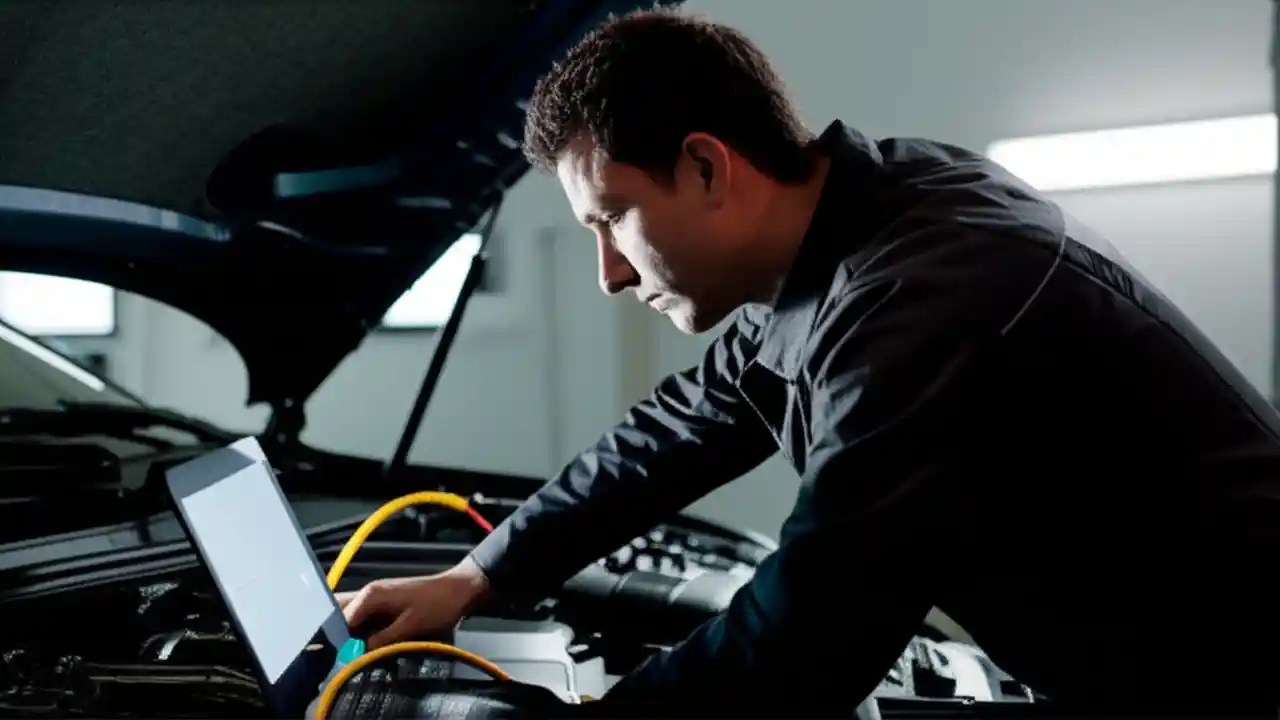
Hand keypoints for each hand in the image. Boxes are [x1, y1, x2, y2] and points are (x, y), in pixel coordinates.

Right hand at [335, 557, 491, 649]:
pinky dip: (361, 632)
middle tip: (340, 654)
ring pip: (350, 616)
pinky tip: (364, 646)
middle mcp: (368, 594)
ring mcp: (375, 598)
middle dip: (336, 633)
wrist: (460, 590)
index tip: (338, 658)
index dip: (336, 641)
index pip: (338, 619)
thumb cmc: (437, 606)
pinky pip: (364, 619)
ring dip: (349, 634)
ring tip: (352, 652)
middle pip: (339, 613)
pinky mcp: (384, 605)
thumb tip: (355, 655)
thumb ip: (381, 641)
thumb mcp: (409, 627)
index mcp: (371, 595)